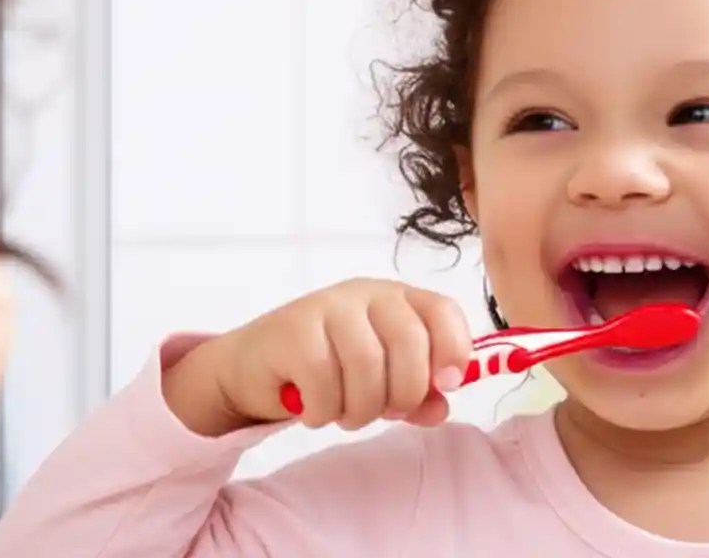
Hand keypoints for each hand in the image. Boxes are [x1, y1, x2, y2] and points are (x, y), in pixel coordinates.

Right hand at [163, 279, 472, 435]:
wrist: (255, 367)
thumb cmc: (329, 370)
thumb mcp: (382, 381)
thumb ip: (418, 395)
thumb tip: (441, 408)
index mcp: (397, 299)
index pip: (442, 311)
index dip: (453, 350)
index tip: (446, 385)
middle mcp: (365, 294)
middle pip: (409, 342)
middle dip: (404, 393)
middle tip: (385, 412)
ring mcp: (327, 307)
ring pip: (367, 367)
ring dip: (361, 410)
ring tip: (345, 414)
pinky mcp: (291, 330)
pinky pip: (324, 383)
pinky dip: (324, 411)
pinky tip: (314, 409)